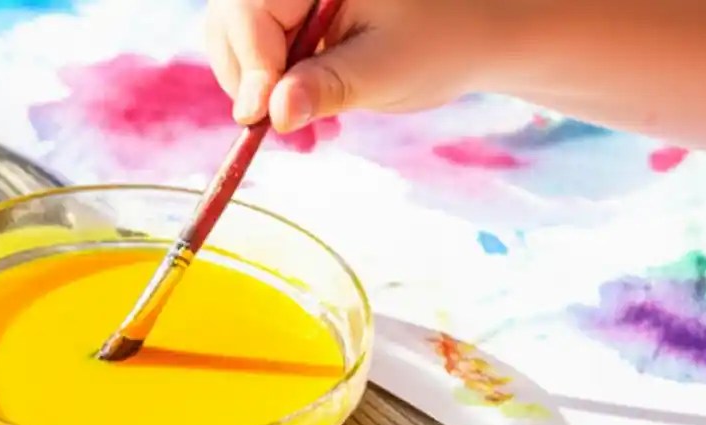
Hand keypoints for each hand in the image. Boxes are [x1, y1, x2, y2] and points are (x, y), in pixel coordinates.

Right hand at [205, 0, 505, 130]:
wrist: (475, 34)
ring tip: (309, 131)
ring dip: (261, 93)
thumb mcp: (385, 69)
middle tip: (287, 130)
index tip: (259, 117)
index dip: (248, 65)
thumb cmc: (442, 42)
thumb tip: (274, 112)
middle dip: (249, 82)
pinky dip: (274, 90)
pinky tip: (309, 115)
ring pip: (237, 43)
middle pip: (230, 24)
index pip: (250, 12)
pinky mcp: (293, 18)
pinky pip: (258, 53)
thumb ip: (327, 87)